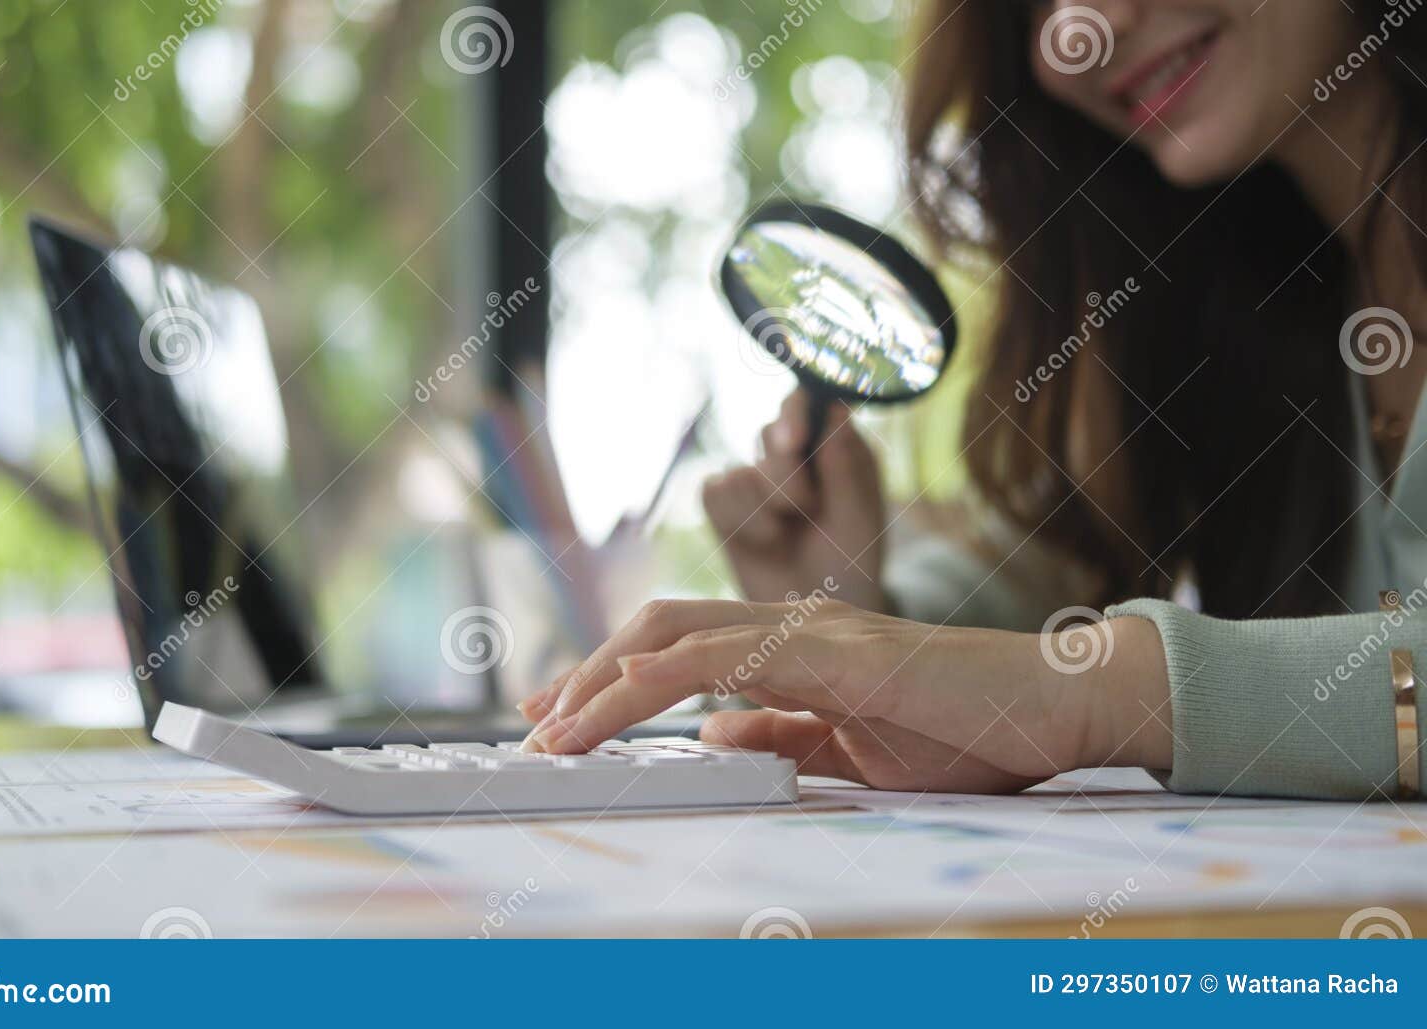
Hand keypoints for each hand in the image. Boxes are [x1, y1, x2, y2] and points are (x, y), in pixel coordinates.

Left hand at [518, 599, 1171, 792]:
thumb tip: (712, 740)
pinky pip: (722, 658)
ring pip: (672, 633)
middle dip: (585, 673)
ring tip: (550, 731)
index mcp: (794, 647)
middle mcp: (791, 625)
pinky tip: (610, 710)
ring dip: (598, 682)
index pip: (680, 645)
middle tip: (533, 722)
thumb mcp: (854, 749)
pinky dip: (652, 680)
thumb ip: (784, 737)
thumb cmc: (970, 728)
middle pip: (658, 625)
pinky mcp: (834, 654)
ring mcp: (811, 631)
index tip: (558, 716)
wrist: (1057, 706)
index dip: (611, 674)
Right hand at [702, 387, 886, 612]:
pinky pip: (714, 492)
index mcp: (831, 444)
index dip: (794, 413)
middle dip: (784, 473)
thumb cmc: (852, 562)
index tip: (794, 441)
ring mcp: (754, 479)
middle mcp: (791, 454)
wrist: (821, 608)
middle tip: (805, 508)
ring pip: (740, 470)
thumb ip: (847, 466)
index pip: (805, 400)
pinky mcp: (724, 505)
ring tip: (788, 535)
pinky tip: (764, 541)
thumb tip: (835, 410)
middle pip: (768, 432)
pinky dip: (739, 520)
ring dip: (764, 508)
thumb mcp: (861, 517)